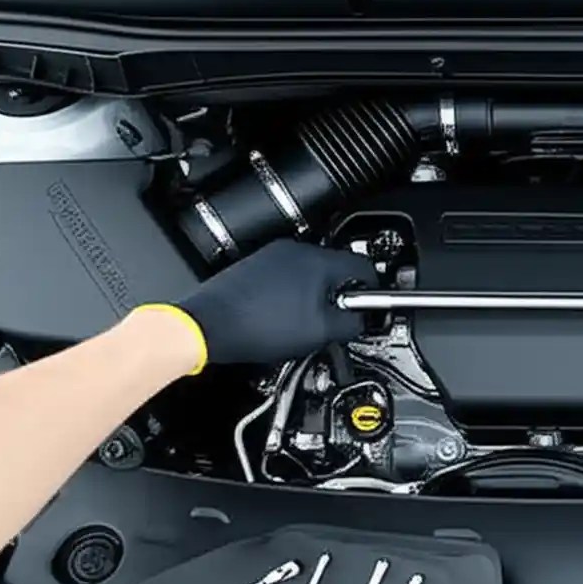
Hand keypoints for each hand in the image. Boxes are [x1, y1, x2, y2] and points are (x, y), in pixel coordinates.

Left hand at [175, 239, 377, 366]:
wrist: (208, 326)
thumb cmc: (256, 326)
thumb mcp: (320, 332)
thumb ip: (351, 323)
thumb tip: (361, 321)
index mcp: (318, 261)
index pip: (364, 267)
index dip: (374, 291)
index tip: (371, 307)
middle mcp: (296, 251)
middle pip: (338, 270)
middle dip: (342, 296)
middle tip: (337, 321)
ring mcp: (273, 256)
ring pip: (312, 274)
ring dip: (318, 296)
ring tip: (307, 323)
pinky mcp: (256, 267)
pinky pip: (289, 278)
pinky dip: (294, 296)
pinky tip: (284, 318)